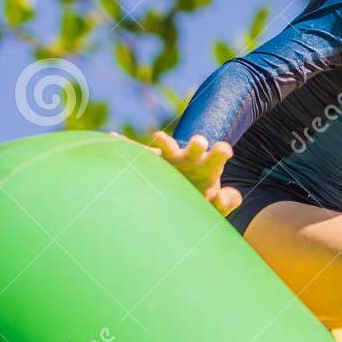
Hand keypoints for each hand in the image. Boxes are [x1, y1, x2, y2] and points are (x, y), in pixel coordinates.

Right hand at [126, 130, 242, 215]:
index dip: (221, 151)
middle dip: (196, 144)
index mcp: (209, 165)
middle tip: (199, 141)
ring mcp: (170, 158)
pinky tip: (114, 139)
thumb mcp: (219, 203)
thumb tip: (220, 196)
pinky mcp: (152, 162)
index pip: (218, 155)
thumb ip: (227, 201)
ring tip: (158, 137)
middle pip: (195, 148)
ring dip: (164, 143)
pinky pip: (138, 154)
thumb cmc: (206, 199)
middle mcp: (190, 158)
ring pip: (166, 148)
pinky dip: (126, 146)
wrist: (187, 196)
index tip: (225, 149)